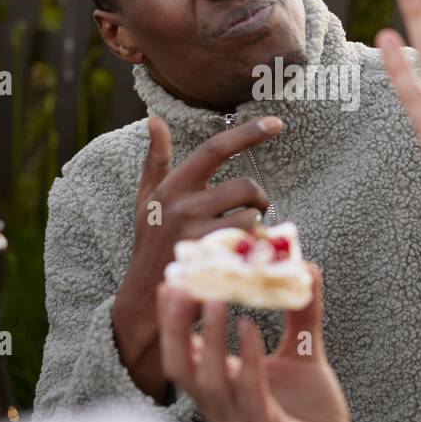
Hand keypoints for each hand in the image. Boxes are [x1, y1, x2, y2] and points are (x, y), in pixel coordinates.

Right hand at [113, 115, 281, 399]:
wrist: (143, 302)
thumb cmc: (150, 247)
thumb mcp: (146, 202)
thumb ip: (155, 161)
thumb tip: (155, 119)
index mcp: (171, 187)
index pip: (214, 149)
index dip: (248, 133)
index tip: (277, 122)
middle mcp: (182, 207)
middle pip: (244, 186)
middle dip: (259, 197)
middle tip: (255, 210)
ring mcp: (196, 235)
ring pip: (251, 218)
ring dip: (259, 225)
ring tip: (249, 235)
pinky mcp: (211, 262)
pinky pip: (249, 246)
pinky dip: (255, 248)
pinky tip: (247, 254)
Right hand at [157, 265, 402, 421]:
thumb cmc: (312, 411)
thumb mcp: (303, 352)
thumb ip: (302, 313)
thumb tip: (306, 268)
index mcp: (221, 384)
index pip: (183, 351)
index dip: (172, 319)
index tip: (173, 279)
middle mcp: (220, 404)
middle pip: (178, 365)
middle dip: (174, 326)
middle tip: (182, 285)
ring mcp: (237, 421)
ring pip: (207, 381)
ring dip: (208, 338)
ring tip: (215, 300)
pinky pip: (249, 393)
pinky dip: (247, 358)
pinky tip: (249, 327)